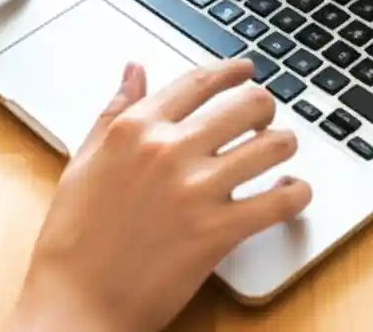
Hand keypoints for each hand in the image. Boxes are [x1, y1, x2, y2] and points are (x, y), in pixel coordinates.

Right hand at [10, 60, 312, 331]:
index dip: (231, 71)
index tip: (245, 70)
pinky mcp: (219, 231)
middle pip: (246, 104)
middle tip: (263, 120)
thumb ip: (113, 113)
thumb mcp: (84, 163)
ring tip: (279, 155)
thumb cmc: (74, 240)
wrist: (77, 301)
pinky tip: (293, 192)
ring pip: (274, 145)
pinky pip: (281, 201)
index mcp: (134, 130)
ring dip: (285, 146)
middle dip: (264, 108)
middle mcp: (169, 150)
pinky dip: (297, 193)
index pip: (198, 82)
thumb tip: (134, 71)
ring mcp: (197, 190)